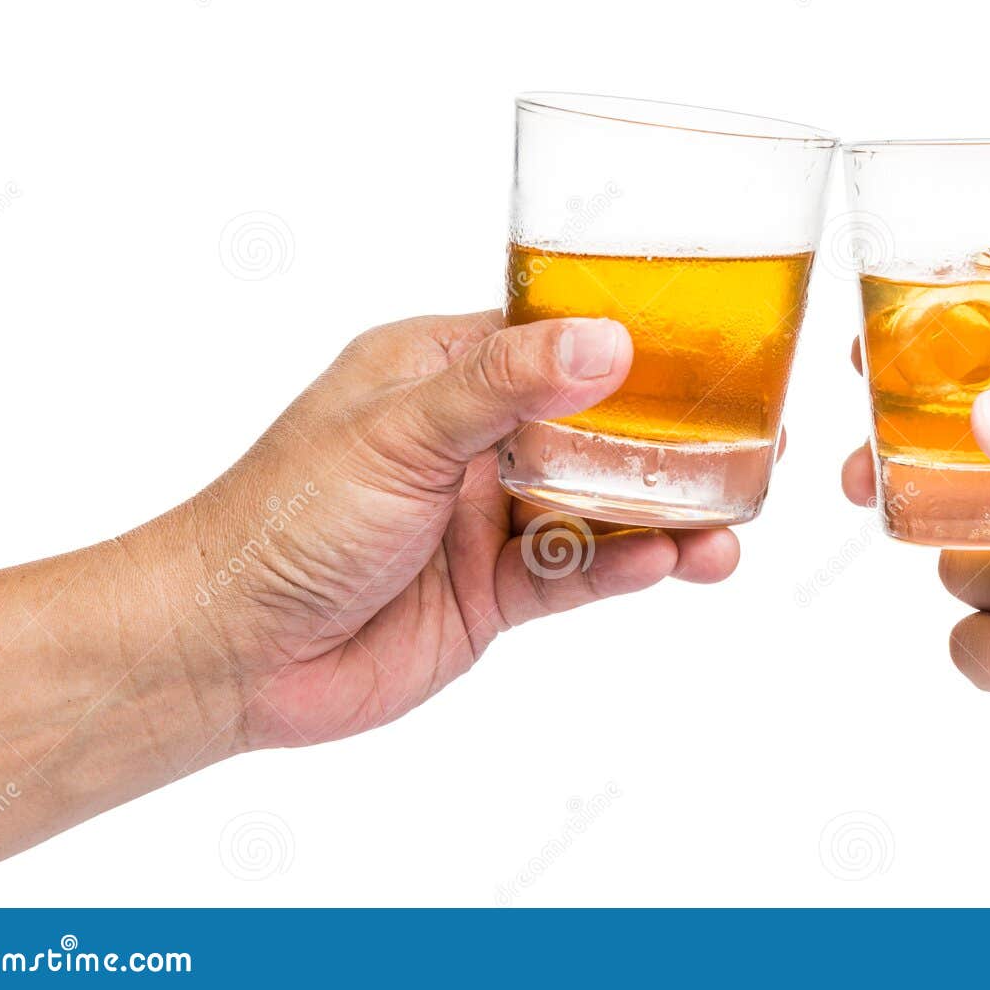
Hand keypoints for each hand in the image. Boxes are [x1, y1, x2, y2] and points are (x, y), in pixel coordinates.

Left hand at [183, 312, 738, 749]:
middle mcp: (472, 440)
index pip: (553, 339)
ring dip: (666, 514)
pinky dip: (624, 569)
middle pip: (595, 426)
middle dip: (672, 436)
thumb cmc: (284, 516)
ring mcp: (485, 518)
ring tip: (732, 524)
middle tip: (760, 435)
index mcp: (440, 373)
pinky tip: (670, 563)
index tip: (715, 342)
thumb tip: (607, 340)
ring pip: (599, 506)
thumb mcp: (397, 430)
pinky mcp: (492, 592)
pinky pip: (576, 575)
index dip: (632, 339)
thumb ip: (506, 387)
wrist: (228, 650)